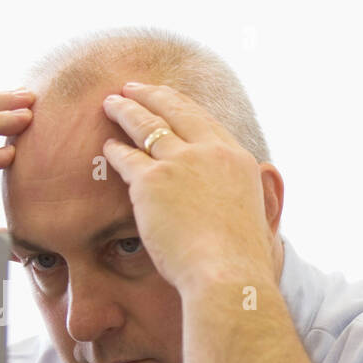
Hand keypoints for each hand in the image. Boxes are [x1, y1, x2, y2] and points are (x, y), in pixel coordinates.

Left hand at [100, 83, 276, 295]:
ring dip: (126, 110)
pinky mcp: (152, 181)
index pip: (204, 121)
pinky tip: (107, 147)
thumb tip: (236, 204)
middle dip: (151, 95)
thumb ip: (241, 199)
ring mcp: (180, 163)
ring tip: (110, 104)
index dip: (182, 106)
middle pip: (175, 111)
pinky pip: (127, 157)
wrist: (228, 275)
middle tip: (133, 88)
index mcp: (237, 160)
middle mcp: (210, 153)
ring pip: (146, 126)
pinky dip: (115, 150)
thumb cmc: (242, 262)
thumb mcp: (255, 218)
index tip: (168, 98)